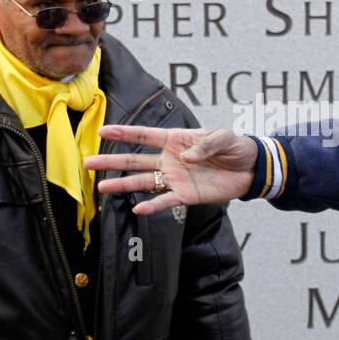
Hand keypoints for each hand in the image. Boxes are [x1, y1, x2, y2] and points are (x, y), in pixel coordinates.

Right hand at [87, 125, 258, 215]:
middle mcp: (170, 159)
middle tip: (88, 162)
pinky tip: (137, 208)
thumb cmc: (235, 147)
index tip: (102, 131)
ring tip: (101, 188)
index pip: (144, 136)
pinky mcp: (186, 195)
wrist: (250, 169)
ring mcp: (175, 178)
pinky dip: (152, 205)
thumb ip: (204, 144)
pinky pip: (165, 201)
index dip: (123, 133)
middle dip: (111, 161)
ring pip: (143, 181)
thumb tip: (184, 157)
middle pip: (135, 160)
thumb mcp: (223, 138)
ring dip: (123, 185)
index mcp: (176, 140)